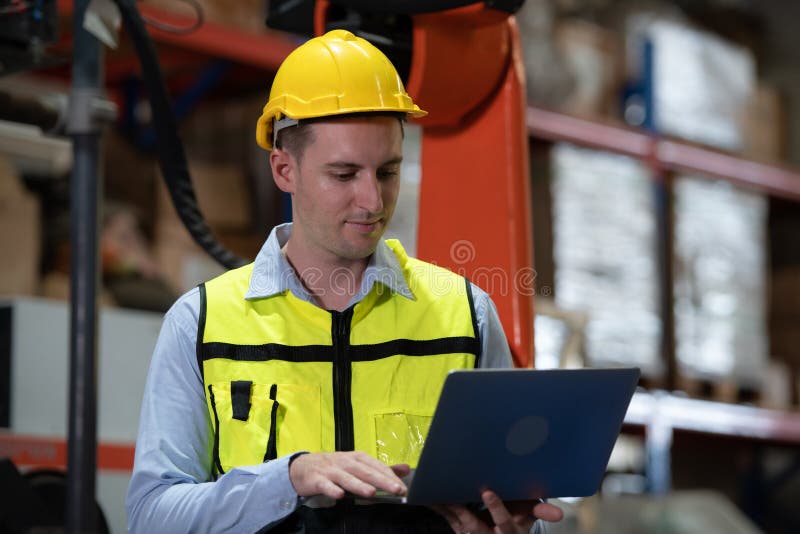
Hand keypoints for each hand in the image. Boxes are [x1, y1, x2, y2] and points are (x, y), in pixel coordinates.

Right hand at [288, 451, 409, 499]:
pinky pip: (325, 485)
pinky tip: (340, 495)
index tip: (403, 487)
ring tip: (372, 492)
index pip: (376, 466)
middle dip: (381, 480)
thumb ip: (381, 469)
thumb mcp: (357, 465)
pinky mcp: (317, 479)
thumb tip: (405, 469)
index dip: (390, 476)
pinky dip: (332, 489)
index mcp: (357, 458)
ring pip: (347, 478)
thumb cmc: (334, 467)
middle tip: (396, 489)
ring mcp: (331, 470)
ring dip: (359, 484)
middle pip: (365, 471)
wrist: (302, 467)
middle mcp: (345, 462)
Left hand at [434, 490, 562, 533]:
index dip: (496, 509)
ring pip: (456, 522)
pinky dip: (437, 506)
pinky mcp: (459, 528)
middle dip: (460, 511)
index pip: (503, 523)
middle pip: (472, 525)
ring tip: (432, 493)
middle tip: (448, 496)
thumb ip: (540, 512)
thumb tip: (559, 514)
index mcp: (507, 532)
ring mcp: (471, 533)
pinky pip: (447, 518)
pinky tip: (426, 495)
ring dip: (444, 508)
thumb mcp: (529, 518)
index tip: (487, 492)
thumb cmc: (516, 520)